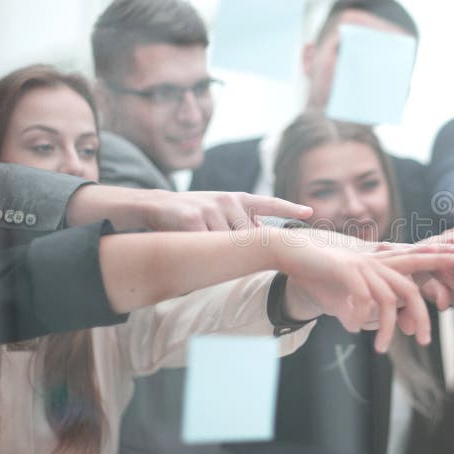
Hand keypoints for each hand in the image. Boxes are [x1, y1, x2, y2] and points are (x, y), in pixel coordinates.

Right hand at [67, 185, 312, 230]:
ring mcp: (209, 207)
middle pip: (246, 237)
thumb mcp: (212, 216)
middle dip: (237, 250)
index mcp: (233, 199)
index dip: (288, 208)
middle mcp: (225, 199)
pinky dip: (198, 253)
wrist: (143, 206)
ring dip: (214, 252)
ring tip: (194, 242)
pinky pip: (205, 246)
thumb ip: (235, 224)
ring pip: (227, 244)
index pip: (267, 202)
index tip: (310, 211)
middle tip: (215, 246)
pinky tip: (185, 245)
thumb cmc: (182, 217)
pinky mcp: (191, 218)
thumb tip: (260, 233)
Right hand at [278, 236, 453, 352]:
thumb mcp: (340, 295)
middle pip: (409, 286)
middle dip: (423, 312)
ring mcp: (361, 265)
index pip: (413, 260)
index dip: (436, 258)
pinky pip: (364, 298)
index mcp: (376, 264)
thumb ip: (354, 308)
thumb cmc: (315, 274)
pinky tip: (353, 329)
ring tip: (381, 349)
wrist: (289, 253)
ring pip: (387, 299)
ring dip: (386, 328)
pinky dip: (361, 318)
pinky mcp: (346, 270)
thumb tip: (361, 325)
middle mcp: (373, 263)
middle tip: (427, 340)